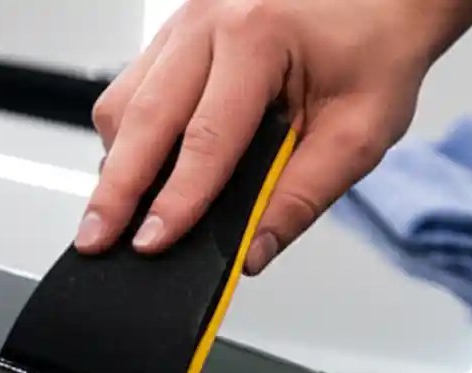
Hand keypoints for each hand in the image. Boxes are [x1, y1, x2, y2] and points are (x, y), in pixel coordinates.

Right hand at [75, 0, 471, 274]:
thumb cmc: (377, 48)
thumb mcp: (361, 132)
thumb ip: (304, 195)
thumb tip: (253, 250)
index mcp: (259, 35)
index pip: (205, 138)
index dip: (175, 200)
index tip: (151, 243)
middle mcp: (210, 17)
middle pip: (142, 116)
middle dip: (116, 189)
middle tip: (94, 239)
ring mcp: (186, 18)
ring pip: (124, 98)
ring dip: (119, 160)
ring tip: (114, 213)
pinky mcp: (178, 29)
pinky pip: (135, 83)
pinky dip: (132, 133)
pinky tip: (141, 169)